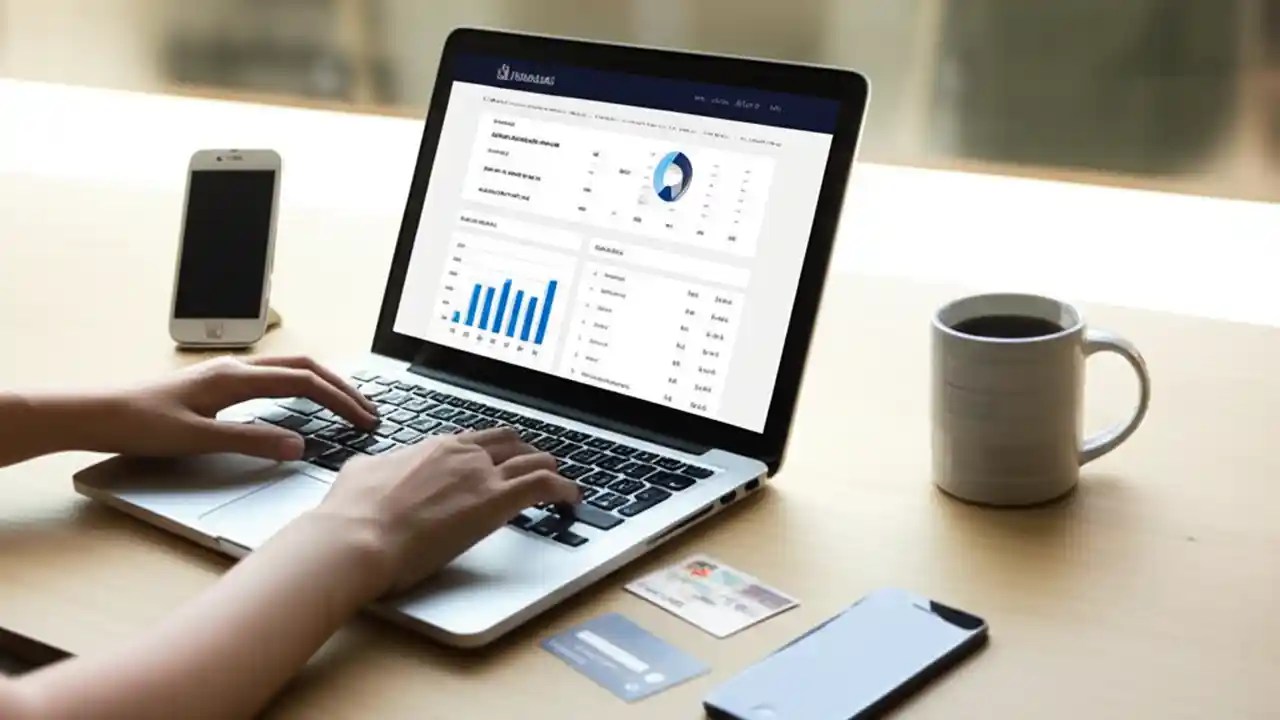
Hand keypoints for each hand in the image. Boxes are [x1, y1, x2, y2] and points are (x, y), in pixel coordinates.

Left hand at [90, 356, 377, 460]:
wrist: (97, 414)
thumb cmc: (139, 425)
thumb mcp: (198, 440)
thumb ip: (251, 441)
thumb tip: (300, 446)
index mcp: (236, 378)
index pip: (304, 382)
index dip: (339, 401)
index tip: (364, 420)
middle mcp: (236, 369)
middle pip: (305, 367)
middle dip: (342, 388)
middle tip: (369, 412)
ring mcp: (227, 374)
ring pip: (291, 369)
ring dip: (324, 384)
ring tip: (347, 405)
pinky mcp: (218, 384)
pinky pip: (274, 377)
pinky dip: (302, 386)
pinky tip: (303, 404)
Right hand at [315, 428, 581, 595]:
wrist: (355, 538)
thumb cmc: (350, 514)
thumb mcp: (361, 473)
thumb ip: (380, 467)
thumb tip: (376, 468)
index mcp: (431, 448)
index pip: (473, 441)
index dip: (490, 451)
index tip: (497, 462)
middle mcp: (460, 454)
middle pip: (508, 443)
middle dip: (524, 454)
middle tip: (532, 469)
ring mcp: (479, 475)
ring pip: (532, 459)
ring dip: (548, 469)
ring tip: (558, 483)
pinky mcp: (495, 502)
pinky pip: (544, 485)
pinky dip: (564, 489)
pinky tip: (572, 499)